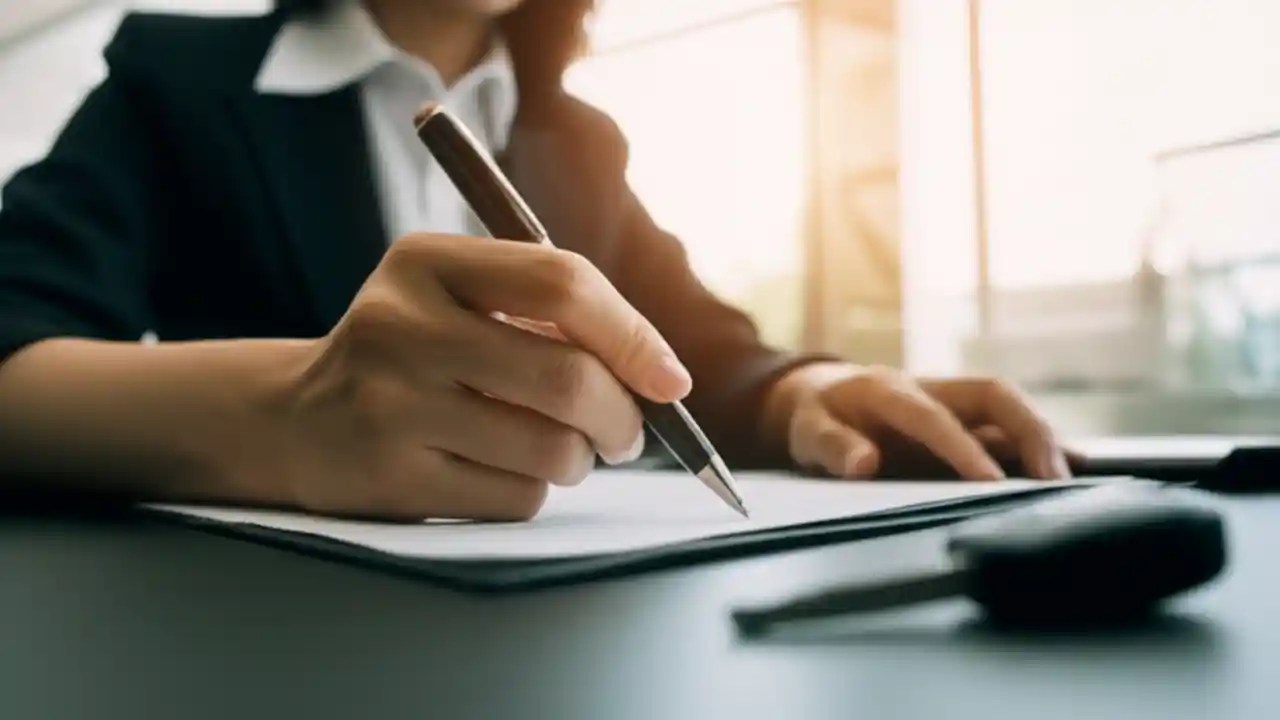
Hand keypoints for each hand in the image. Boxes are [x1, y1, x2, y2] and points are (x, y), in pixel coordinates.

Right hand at [275, 234, 690, 520]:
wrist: (293, 417)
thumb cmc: (411, 352)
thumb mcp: (456, 296)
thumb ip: (548, 313)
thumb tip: (658, 373)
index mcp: (426, 262)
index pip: (561, 283)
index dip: (633, 334)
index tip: (670, 380)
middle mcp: (400, 327)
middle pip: (567, 379)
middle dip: (622, 417)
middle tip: (625, 432)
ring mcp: (389, 407)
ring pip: (550, 450)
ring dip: (578, 459)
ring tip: (558, 449)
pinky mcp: (392, 480)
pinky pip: (516, 499)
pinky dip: (534, 491)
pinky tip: (501, 471)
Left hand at [761, 363, 1069, 479]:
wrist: (819, 393)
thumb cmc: (815, 416)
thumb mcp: (808, 431)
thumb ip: (833, 447)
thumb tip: (863, 464)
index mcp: (887, 389)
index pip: (932, 416)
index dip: (962, 447)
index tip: (990, 483)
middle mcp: (929, 387)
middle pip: (992, 395)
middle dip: (1026, 431)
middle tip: (1051, 479)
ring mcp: (950, 400)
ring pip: (1008, 408)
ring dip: (1041, 439)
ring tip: (1068, 480)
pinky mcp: (964, 417)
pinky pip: (1007, 426)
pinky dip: (1038, 445)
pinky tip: (1072, 468)